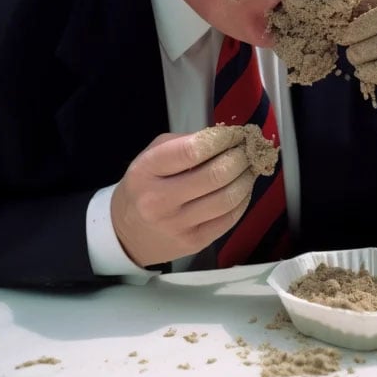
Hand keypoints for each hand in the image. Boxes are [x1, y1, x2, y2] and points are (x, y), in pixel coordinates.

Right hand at [110, 127, 256, 266]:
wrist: (127, 234)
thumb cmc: (144, 187)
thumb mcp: (151, 156)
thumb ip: (184, 143)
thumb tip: (225, 138)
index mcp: (146, 171)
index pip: (191, 151)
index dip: (221, 139)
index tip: (235, 134)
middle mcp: (159, 200)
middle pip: (215, 175)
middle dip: (239, 158)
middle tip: (247, 150)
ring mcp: (177, 225)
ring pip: (227, 198)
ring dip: (246, 178)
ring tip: (249, 168)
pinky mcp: (194, 243)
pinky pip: (229, 219)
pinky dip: (243, 200)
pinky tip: (242, 189)